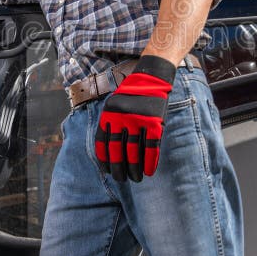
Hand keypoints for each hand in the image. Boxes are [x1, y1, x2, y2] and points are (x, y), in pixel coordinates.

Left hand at [95, 55, 175, 181]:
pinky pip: (151, 147)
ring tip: (136, 178)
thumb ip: (111, 124)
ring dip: (134, 168)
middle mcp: (121, 119)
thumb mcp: (114, 104)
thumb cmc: (132, 93)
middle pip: (117, 151)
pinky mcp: (154, 123)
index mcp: (108, 114)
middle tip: (121, 179)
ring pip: (134, 152)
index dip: (104, 160)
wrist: (152, 76)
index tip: (107, 171)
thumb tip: (108, 151)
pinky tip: (149, 171)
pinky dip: (150, 161)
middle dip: (119, 169)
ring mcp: (138, 121)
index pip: (102, 143)